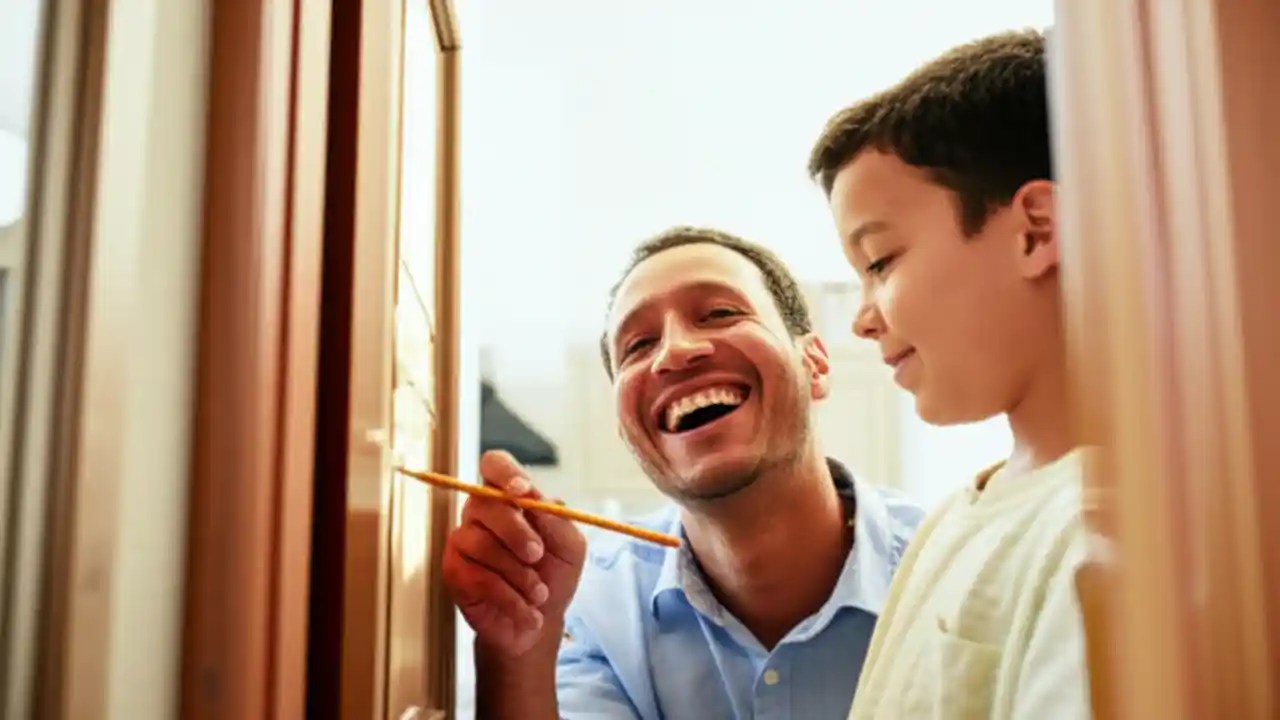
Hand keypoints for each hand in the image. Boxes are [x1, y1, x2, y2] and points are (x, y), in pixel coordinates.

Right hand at [443, 450, 586, 658]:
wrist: (540, 624)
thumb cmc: (555, 577)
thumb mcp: (570, 547)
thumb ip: (556, 520)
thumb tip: (535, 497)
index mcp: (510, 498)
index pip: (495, 465)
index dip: (505, 472)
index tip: (522, 491)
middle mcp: (482, 513)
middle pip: (485, 503)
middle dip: (517, 532)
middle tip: (538, 555)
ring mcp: (464, 541)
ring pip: (482, 544)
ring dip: (519, 574)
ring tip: (539, 594)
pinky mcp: (455, 571)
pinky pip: (479, 578)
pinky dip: (510, 598)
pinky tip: (527, 611)